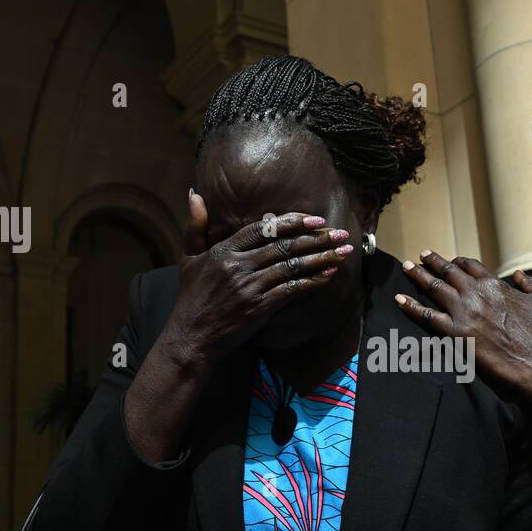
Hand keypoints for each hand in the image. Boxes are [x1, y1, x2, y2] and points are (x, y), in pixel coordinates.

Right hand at [163, 190, 354, 365]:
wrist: (191, 337)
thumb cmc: (190, 298)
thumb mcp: (187, 258)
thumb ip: (195, 226)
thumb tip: (194, 193)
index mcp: (223, 251)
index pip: (262, 229)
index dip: (291, 222)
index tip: (314, 219)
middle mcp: (237, 266)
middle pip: (283, 245)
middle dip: (316, 238)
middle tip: (339, 233)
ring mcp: (249, 287)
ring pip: (292, 266)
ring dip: (321, 258)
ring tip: (343, 252)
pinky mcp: (259, 308)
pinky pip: (292, 290)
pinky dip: (312, 281)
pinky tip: (329, 275)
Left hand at [395, 251, 531, 393]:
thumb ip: (529, 283)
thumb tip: (518, 273)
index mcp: (496, 285)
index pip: (471, 266)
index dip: (458, 262)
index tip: (450, 260)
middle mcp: (476, 294)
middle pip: (448, 272)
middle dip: (433, 262)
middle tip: (421, 256)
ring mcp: (463, 313)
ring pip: (434, 288)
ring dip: (417, 276)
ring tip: (407, 267)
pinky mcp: (454, 334)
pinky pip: (425, 316)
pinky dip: (410, 306)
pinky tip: (398, 299)